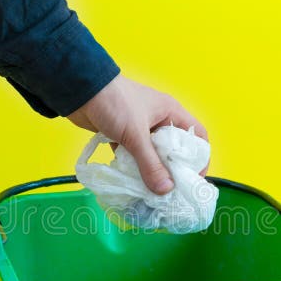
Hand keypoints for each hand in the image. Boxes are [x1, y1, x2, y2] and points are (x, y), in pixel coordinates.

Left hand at [67, 75, 208, 194]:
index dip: (200, 157)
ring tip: (151, 191)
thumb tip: (166, 190)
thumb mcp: (136, 135)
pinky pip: (135, 156)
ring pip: (153, 154)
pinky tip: (132, 181)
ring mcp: (141, 128)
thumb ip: (150, 164)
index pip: (197, 135)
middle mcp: (159, 120)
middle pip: (175, 149)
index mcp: (171, 112)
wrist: (80, 89)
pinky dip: (134, 167)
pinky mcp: (124, 135)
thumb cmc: (114, 103)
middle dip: (173, 170)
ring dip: (152, 171)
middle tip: (171, 191)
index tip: (193, 178)